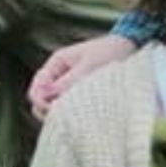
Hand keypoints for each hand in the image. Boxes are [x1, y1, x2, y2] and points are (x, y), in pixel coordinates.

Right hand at [27, 33, 141, 116]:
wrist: (129, 47)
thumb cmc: (109, 52)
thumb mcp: (88, 67)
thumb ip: (68, 83)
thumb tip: (47, 99)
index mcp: (56, 64)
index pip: (36, 88)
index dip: (40, 102)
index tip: (52, 110)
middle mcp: (58, 76)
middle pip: (40, 100)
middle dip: (47, 111)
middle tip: (64, 119)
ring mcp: (68, 85)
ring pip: (54, 106)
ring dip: (60, 114)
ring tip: (75, 118)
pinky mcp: (80, 94)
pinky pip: (68, 107)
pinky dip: (71, 113)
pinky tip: (82, 117)